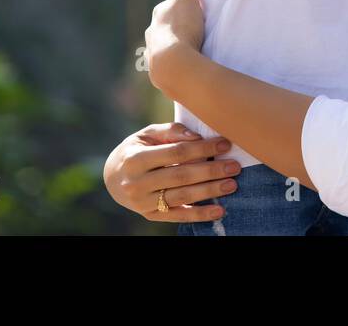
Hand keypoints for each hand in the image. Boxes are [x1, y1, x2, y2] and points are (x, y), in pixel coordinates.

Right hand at [103, 122, 240, 222]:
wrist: (113, 178)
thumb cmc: (136, 150)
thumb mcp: (147, 135)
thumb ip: (171, 131)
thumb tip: (196, 137)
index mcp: (135, 159)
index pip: (176, 152)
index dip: (202, 148)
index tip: (225, 144)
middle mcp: (137, 183)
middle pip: (181, 176)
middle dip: (211, 171)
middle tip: (234, 166)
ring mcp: (143, 202)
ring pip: (182, 196)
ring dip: (210, 191)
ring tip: (232, 184)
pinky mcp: (150, 216)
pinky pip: (178, 216)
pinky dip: (200, 214)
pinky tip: (219, 210)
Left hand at [146, 0, 204, 70]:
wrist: (174, 65)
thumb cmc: (182, 28)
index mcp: (159, 15)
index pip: (169, 8)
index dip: (182, 9)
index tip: (195, 13)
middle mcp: (151, 33)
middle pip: (165, 28)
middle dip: (177, 29)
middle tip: (195, 32)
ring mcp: (153, 54)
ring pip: (163, 47)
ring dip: (175, 48)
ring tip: (191, 52)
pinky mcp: (158, 73)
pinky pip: (167, 66)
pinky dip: (174, 65)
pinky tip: (184, 68)